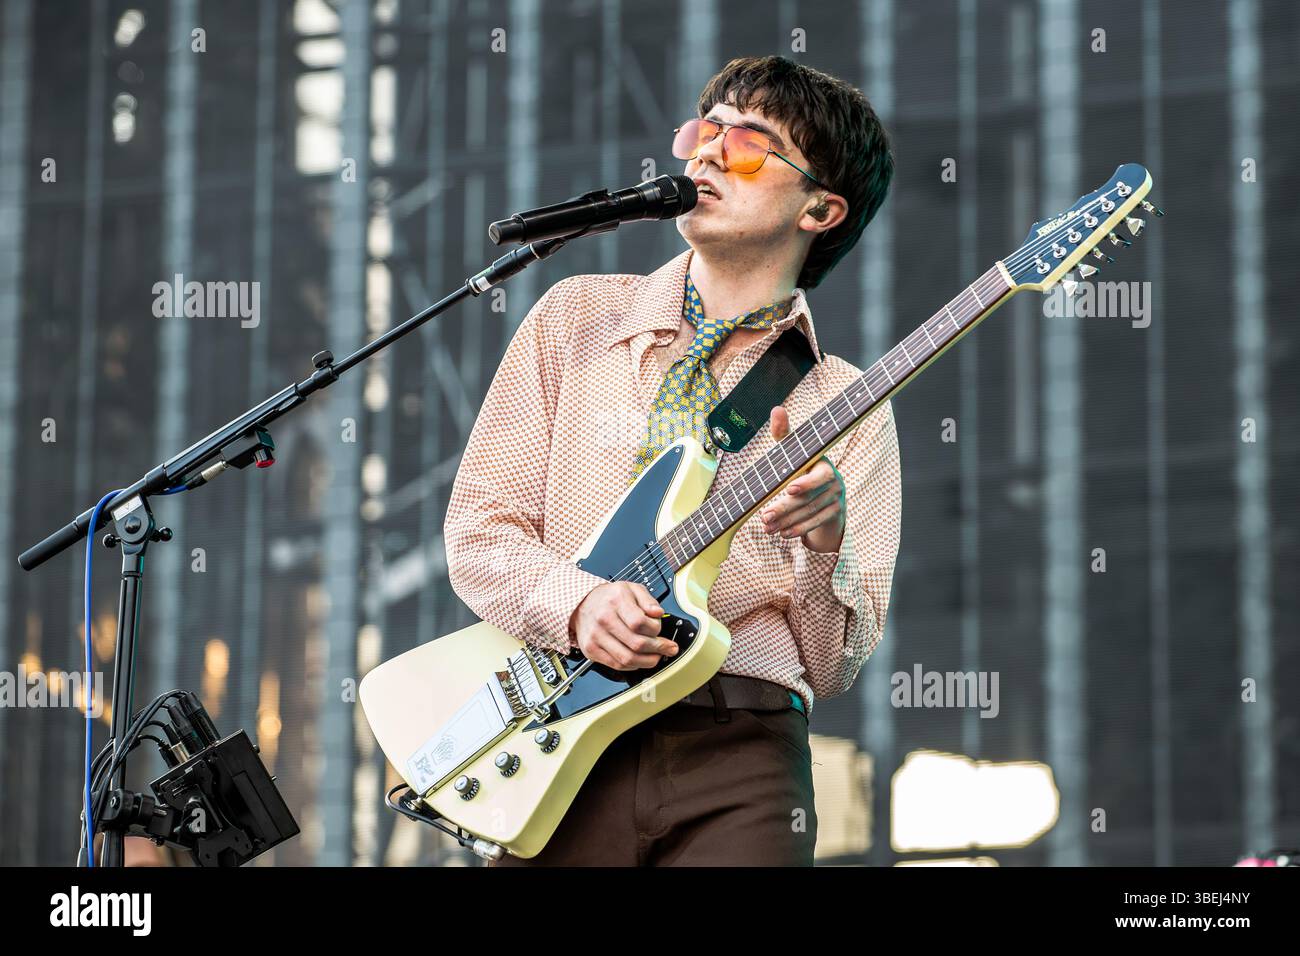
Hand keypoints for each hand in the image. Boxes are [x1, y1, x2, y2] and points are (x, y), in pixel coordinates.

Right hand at [569, 581, 678, 670]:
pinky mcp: (591, 650)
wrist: (582, 604)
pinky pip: (617, 665)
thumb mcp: (632, 589)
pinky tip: (640, 659)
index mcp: (616, 601)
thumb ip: (648, 600)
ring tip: (656, 656)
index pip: (639, 622)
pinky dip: (633, 665)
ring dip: (648, 661)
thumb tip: (658, 613)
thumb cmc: (609, 598)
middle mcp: (603, 619)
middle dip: (658, 649)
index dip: (655, 630)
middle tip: (668, 648)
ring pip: (628, 658)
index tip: (662, 632)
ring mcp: (596, 637)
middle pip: (636, 643)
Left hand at [759, 406, 845, 553]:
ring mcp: (837, 500)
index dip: (806, 482)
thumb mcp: (794, 451)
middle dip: (784, 508)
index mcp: (825, 464)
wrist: (827, 492)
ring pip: (809, 513)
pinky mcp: (834, 515)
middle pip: (808, 498)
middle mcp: (835, 482)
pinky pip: (814, 524)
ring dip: (786, 521)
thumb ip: (784, 433)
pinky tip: (782, 533)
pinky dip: (797, 530)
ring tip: (766, 526)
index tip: (789, 488)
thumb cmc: (804, 468)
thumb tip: (777, 409)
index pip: (820, 475)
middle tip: (764, 516)